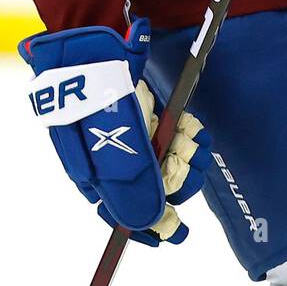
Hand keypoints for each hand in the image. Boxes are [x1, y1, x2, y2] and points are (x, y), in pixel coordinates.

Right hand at [19, 17, 210, 245]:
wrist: (90, 49)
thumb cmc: (94, 102)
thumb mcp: (111, 152)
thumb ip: (132, 188)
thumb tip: (150, 224)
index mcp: (94, 175)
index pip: (122, 212)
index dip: (149, 225)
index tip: (174, 236)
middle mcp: (112, 158)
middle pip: (151, 184)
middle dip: (176, 180)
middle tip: (191, 167)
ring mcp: (130, 133)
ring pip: (167, 157)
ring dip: (186, 154)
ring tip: (195, 145)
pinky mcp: (146, 111)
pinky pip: (171, 132)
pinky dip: (185, 132)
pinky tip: (193, 129)